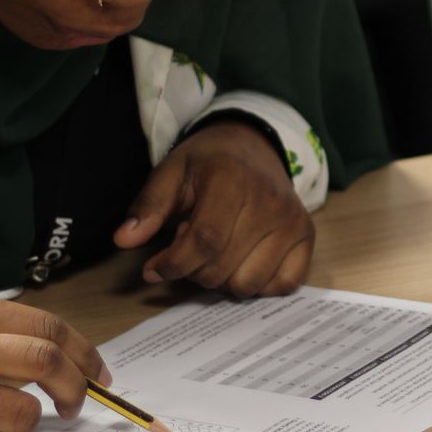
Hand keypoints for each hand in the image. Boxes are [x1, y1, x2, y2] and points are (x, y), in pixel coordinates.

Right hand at [0, 293, 105, 431]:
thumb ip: (4, 329)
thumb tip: (68, 358)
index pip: (47, 328)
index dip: (84, 354)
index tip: (99, 375)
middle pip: (43, 364)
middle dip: (75, 388)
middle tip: (78, 403)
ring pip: (21, 413)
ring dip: (32, 420)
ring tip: (20, 415)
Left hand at [114, 120, 312, 297]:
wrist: (254, 145)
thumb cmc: (208, 162)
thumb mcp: (171, 172)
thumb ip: (149, 207)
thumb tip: (124, 241)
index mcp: (232, 179)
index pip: (204, 242)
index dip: (174, 265)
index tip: (154, 269)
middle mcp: (270, 201)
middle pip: (222, 268)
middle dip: (193, 271)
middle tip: (189, 248)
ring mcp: (293, 220)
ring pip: (249, 284)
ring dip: (223, 280)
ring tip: (218, 252)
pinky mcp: (307, 236)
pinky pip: (282, 285)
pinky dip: (258, 285)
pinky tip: (244, 262)